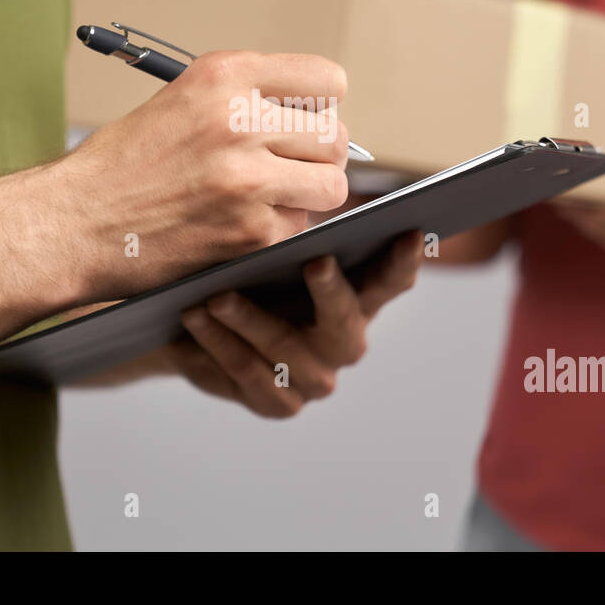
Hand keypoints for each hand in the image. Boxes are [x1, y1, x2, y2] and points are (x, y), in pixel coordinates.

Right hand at [58, 51, 349, 301]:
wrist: (71, 222)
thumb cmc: (120, 163)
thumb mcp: (181, 99)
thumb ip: (246, 98)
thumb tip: (314, 113)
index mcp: (224, 75)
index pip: (327, 79)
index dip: (322, 105)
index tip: (306, 121)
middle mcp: (239, 120)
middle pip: (336, 135)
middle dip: (319, 156)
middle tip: (289, 168)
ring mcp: (247, 178)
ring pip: (331, 185)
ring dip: (308, 196)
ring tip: (270, 198)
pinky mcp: (248, 231)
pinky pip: (299, 227)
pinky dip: (276, 231)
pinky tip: (237, 226)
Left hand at [165, 230, 424, 416]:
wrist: (197, 327)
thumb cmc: (250, 277)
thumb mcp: (273, 252)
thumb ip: (295, 237)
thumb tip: (297, 201)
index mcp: (358, 300)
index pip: (391, 281)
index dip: (404, 261)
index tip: (410, 232)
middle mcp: (344, 344)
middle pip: (347, 325)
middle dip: (332, 293)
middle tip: (315, 261)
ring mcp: (314, 379)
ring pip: (285, 351)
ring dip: (249, 320)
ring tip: (215, 296)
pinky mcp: (278, 403)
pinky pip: (247, 373)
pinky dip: (218, 343)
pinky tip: (193, 318)